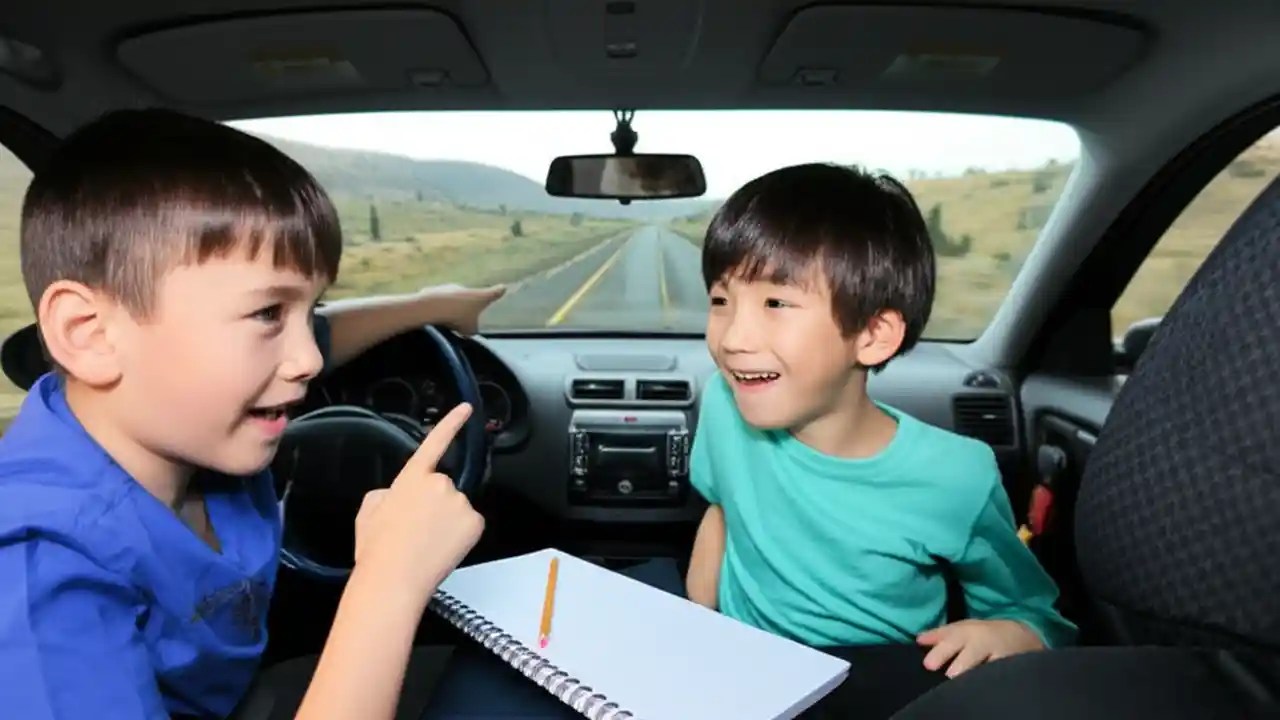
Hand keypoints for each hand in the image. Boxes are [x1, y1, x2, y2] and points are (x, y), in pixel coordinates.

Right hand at [354, 403, 484, 600]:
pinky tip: (441, 548)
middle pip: (443, 488)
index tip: (466, 408)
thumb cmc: (376, 548)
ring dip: (447, 521)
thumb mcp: (369, 510)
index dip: (451, 423)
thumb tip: (397, 496)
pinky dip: (460, 535)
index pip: (434, 443)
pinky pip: (469, 525)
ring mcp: (460, 502)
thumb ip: (388, 494)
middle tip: (417, 529)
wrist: (393, 579)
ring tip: (426, 543)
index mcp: (412, 477)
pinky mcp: (475, 522)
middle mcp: (440, 484)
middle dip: (435, 504)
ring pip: (457, 508)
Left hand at [415, 284, 505, 335]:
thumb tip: (471, 331)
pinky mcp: (432, 291)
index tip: (503, 288)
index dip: (498, 292)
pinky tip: (433, 318)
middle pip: (469, 296)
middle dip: (467, 305)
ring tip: (446, 321)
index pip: (491, 294)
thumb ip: (473, 329)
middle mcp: (465, 288)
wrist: (432, 306)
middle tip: (464, 318)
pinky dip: (437, 308)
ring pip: (453, 298)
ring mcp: (448, 288)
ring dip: (451, 307)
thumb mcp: (470, 329)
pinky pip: (437, 301)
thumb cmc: (457, 317)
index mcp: (479, 296)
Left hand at [917, 619, 1044, 677]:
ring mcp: (999, 657)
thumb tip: (918, 640)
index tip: (929, 665)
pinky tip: (985, 687)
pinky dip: (993, 680)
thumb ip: (939, 635)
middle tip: (951, 676)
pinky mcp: (1012, 667)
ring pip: (988, 667)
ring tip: (965, 685)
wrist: (1019, 636)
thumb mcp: (961, 629)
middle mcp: (982, 644)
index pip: (952, 641)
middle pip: (970, 656)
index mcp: (966, 633)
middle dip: (960, 667)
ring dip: (977, 676)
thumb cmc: (981, 634)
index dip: (941, 653)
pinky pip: (1003, 675)